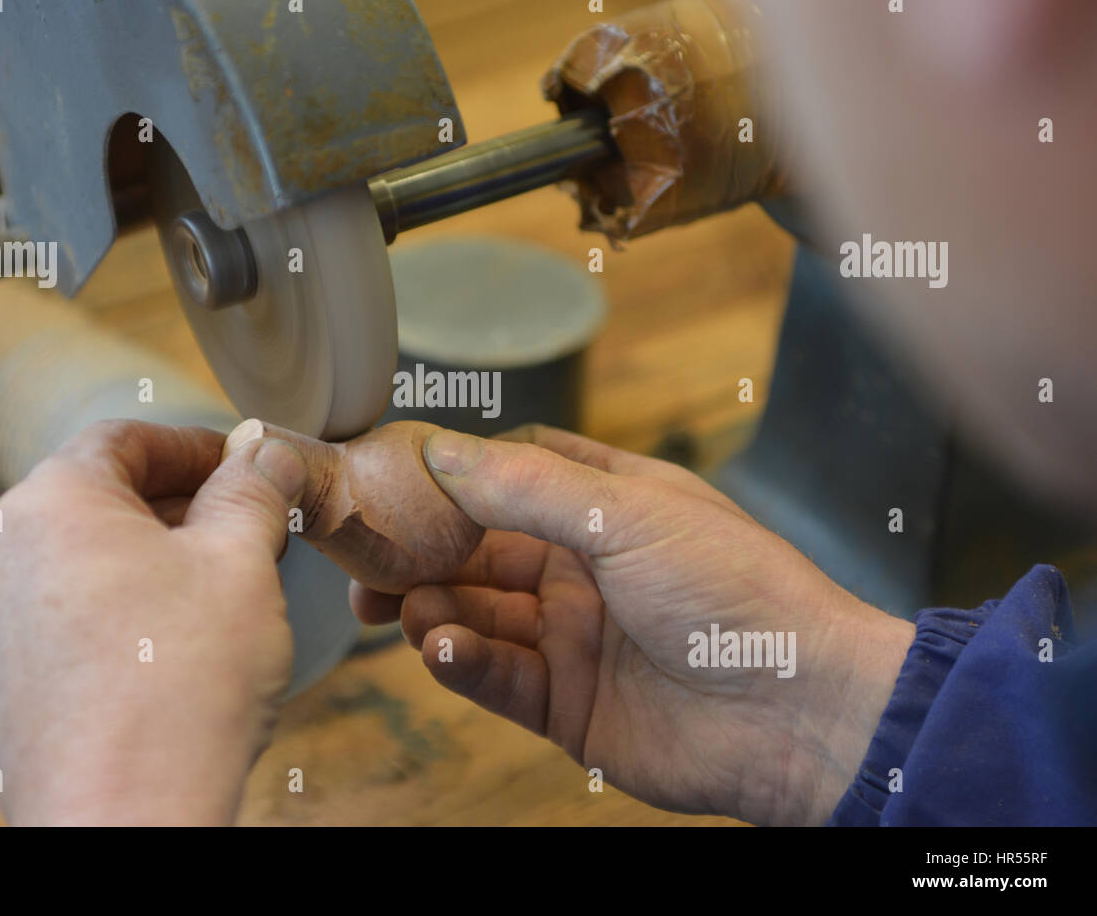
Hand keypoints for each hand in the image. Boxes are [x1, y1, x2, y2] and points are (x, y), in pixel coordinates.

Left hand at [0, 420, 304, 824]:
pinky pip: (51, 630)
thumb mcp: (240, 563)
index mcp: (50, 504)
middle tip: (237, 532)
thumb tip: (264, 453)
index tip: (239, 466)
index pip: (123, 441)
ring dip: (137, 568)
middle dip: (170, 510)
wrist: (124, 819)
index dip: (191, 447)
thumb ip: (252, 492)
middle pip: (93, 504)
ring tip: (203, 599)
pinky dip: (104, 624)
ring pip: (71, 569)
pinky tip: (158, 657)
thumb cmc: (183, 684)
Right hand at [350, 425, 913, 825]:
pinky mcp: (566, 704)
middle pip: (477, 551)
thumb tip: (441, 451)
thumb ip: (527, 486)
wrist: (800, 712)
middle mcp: (582, 567)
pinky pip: (496, 676)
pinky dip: (461, 661)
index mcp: (605, 505)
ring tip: (401, 606)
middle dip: (420, 552)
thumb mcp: (627, 515)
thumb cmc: (737, 592)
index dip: (448, 474)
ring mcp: (572, 637)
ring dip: (433, 607)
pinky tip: (439, 648)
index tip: (386, 475)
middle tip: (361, 558)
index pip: (508, 475)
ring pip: (477, 614)